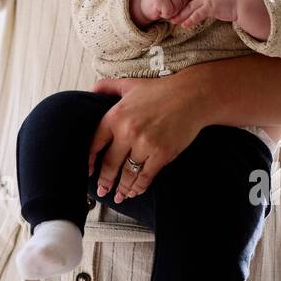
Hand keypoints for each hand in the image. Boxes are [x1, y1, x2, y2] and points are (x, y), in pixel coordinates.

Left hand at [87, 71, 208, 203]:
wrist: (193, 95)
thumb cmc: (161, 90)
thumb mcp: (130, 84)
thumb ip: (108, 86)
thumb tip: (91, 89)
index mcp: (116, 115)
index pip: (95, 143)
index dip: (89, 160)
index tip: (88, 170)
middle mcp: (127, 131)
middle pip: (110, 163)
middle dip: (104, 180)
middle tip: (101, 189)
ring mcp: (145, 144)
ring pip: (128, 173)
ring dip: (121, 188)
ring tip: (117, 196)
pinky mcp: (162, 154)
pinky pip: (146, 176)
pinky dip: (139, 187)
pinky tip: (134, 191)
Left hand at [167, 0, 240, 31]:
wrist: (244, 2)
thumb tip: (205, 1)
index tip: (174, 4)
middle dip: (177, 6)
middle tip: (169, 13)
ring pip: (189, 7)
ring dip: (181, 14)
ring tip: (173, 21)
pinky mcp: (210, 7)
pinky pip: (197, 14)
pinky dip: (190, 20)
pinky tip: (185, 25)